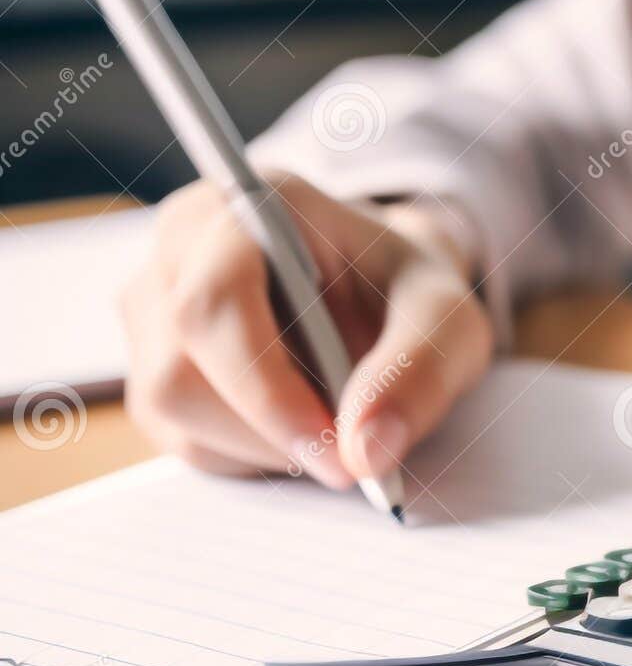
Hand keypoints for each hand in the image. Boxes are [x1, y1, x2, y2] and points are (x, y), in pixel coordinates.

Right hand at [121, 174, 491, 489]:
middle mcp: (181, 247)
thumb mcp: (448, 319)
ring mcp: (153, 309)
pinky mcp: (150, 367)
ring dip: (263, 445)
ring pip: (172, 409)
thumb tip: (367, 450)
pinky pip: (181, 438)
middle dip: (271, 431)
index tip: (335, 450)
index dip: (265, 387)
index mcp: (250, 206)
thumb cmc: (406, 292)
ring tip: (332, 423)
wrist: (382, 295)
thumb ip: (421, 371)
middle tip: (351, 458)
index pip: (216, 300)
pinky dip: (249, 453)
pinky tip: (297, 424)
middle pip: (179, 370)